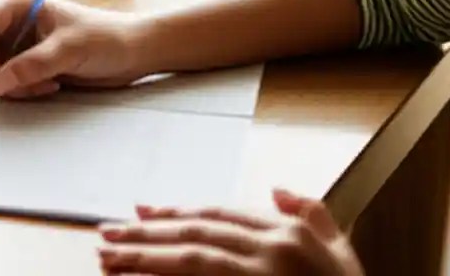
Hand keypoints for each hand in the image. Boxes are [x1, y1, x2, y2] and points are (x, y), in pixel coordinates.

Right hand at [0, 0, 149, 97]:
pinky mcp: (27, 64)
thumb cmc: (106, 38)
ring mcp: (18, 45)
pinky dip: (21, 90)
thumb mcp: (69, 49)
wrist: (133, 52)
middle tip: (23, 83)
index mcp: (17, 5)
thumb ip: (30, 65)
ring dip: (11, 85)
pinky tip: (50, 85)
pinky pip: (6, 82)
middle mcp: (12, 23)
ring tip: (44, 83)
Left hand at [96, 189, 362, 274]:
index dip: (176, 212)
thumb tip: (277, 188)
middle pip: (194, 233)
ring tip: (106, 257)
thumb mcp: (344, 254)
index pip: (218, 214)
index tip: (140, 212)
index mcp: (289, 233)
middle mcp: (272, 251)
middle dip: (146, 232)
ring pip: (189, 260)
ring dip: (142, 257)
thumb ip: (314, 215)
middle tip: (106, 232)